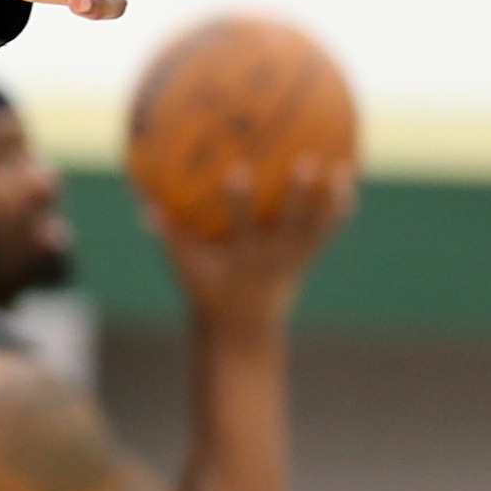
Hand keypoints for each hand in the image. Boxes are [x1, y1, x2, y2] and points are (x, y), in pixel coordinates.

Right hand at [157, 160, 356, 323]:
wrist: (243, 329)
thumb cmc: (208, 292)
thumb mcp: (185, 269)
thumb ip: (169, 236)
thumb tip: (143, 204)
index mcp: (243, 257)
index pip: (241, 226)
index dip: (240, 200)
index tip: (238, 169)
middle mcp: (273, 257)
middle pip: (291, 224)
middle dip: (298, 195)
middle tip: (306, 161)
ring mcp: (294, 258)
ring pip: (317, 227)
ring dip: (330, 198)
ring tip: (343, 167)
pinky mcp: (306, 258)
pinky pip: (327, 231)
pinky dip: (338, 208)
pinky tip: (347, 179)